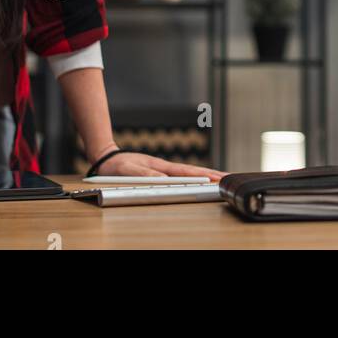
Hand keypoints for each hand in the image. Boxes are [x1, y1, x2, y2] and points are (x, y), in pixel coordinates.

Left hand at [92, 150, 225, 181]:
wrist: (109, 158)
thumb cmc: (117, 166)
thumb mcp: (128, 171)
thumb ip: (145, 175)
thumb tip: (163, 179)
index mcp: (161, 167)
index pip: (185, 172)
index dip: (201, 176)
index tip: (215, 179)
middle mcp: (166, 167)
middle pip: (193, 171)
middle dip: (212, 174)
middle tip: (228, 177)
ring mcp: (166, 169)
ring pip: (191, 172)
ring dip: (208, 174)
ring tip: (223, 178)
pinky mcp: (163, 172)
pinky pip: (184, 175)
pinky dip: (197, 176)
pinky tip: (203, 179)